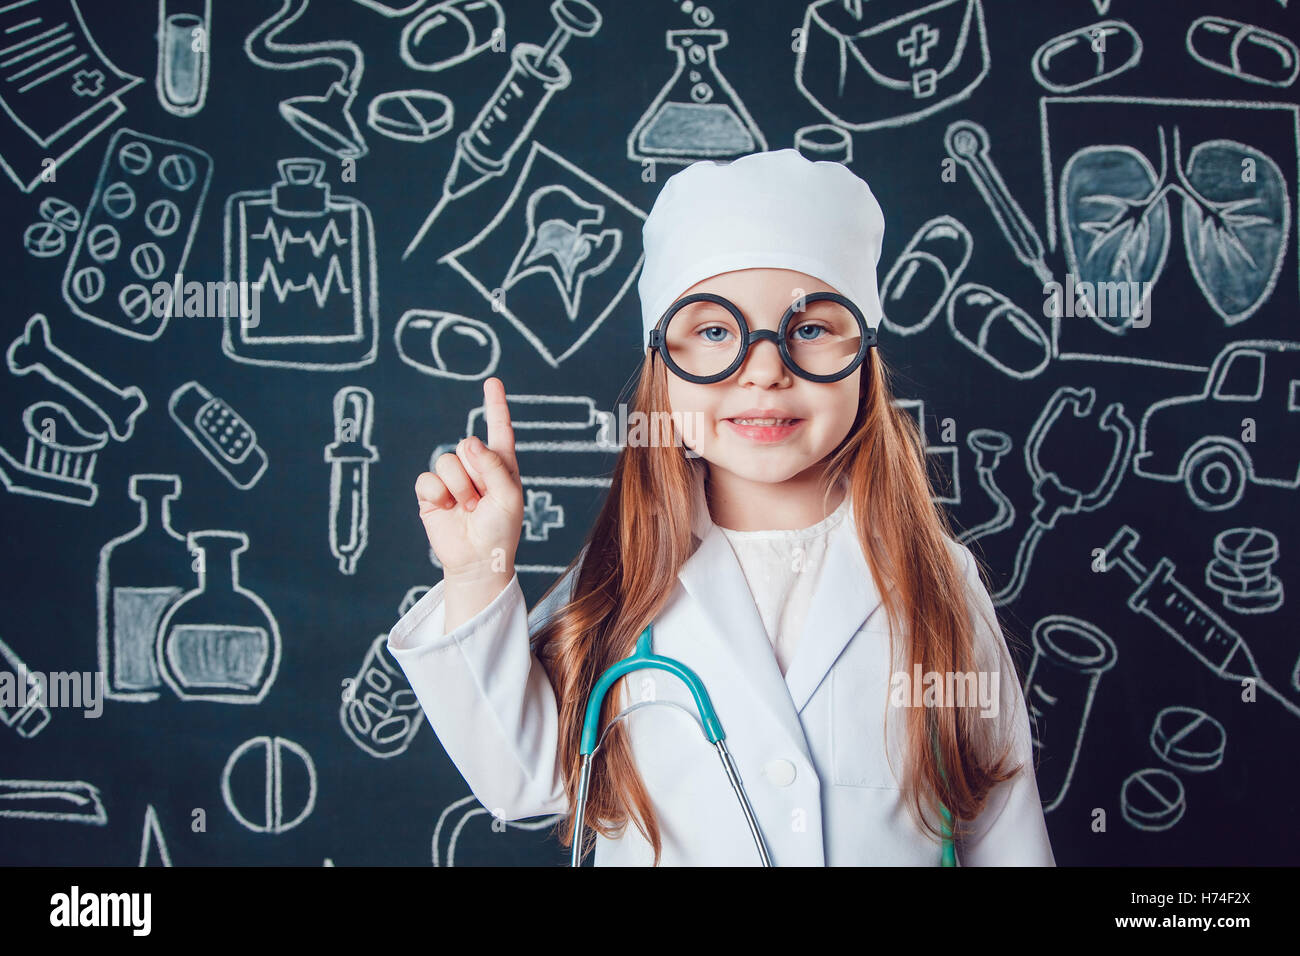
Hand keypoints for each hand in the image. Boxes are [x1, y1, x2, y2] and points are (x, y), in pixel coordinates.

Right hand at [415, 377, 522, 581]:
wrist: (478, 560)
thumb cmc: (501, 530)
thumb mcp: (509, 497)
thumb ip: (494, 466)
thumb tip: (470, 442)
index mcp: (501, 464)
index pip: (498, 429)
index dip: (495, 405)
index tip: (492, 382)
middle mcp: (475, 467)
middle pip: (467, 445)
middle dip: (475, 473)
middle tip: (482, 501)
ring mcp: (452, 479)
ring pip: (446, 461)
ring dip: (459, 489)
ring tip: (469, 509)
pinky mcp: (431, 493)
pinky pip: (427, 479)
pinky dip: (438, 495)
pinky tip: (447, 510)